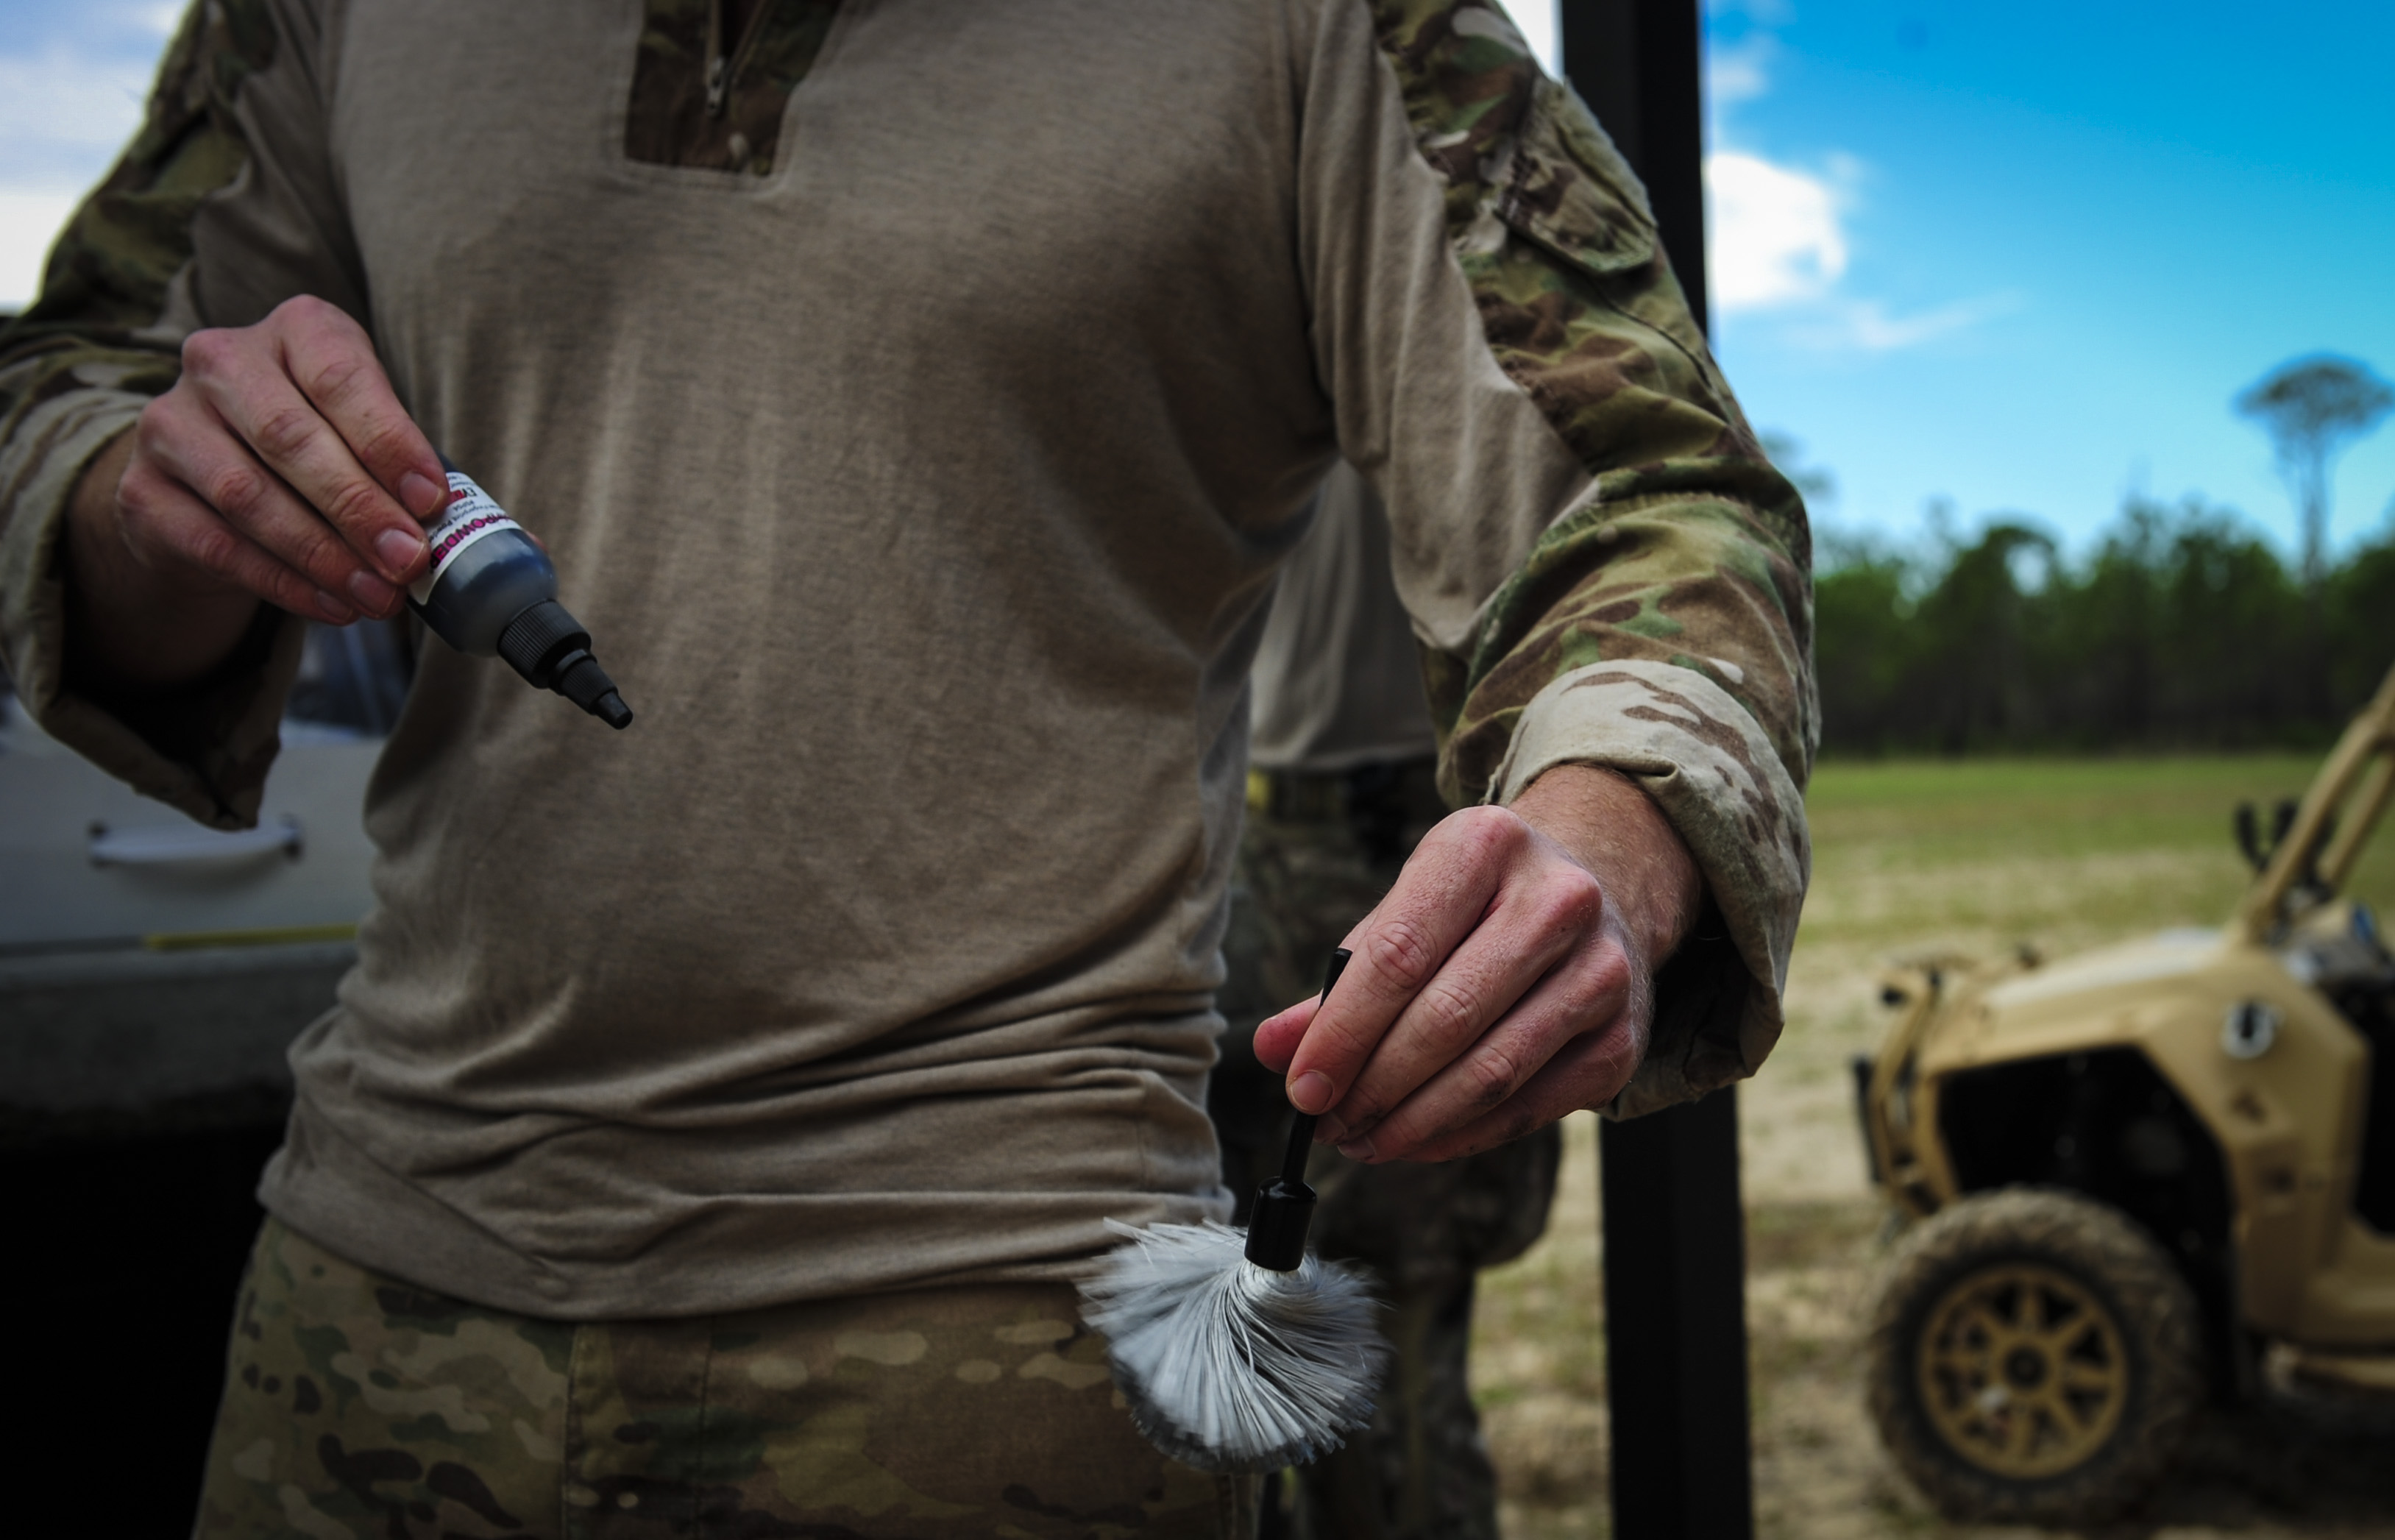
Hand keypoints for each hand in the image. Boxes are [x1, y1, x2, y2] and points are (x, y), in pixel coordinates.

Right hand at [64, 295, 446, 687]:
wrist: (210, 483)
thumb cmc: (320, 449)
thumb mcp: (365, 435)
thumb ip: (411, 473)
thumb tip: (488, 534)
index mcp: (296, 329)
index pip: (340, 377)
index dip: (388, 442)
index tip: (431, 501)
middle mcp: (222, 361)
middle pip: (290, 437)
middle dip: (358, 507)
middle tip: (408, 561)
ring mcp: (171, 422)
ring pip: (249, 495)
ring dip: (323, 555)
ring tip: (378, 596)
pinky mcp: (143, 490)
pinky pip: (217, 544)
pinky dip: (283, 582)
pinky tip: (332, 604)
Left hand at [1252, 764, 1700, 1162]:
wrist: (1598, 891)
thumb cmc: (1480, 907)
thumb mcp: (1408, 912)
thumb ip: (1340, 982)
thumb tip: (1273, 1048)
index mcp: (1485, 847)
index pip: (1398, 955)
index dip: (1342, 1032)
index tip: (1302, 1088)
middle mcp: (1557, 901)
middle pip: (1444, 1019)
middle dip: (1373, 1087)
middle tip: (1329, 1124)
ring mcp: (1601, 970)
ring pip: (1490, 1072)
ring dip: (1414, 1123)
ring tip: (1364, 1141)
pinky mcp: (1622, 1037)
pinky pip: (1529, 1108)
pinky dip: (1463, 1136)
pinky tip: (1418, 1141)